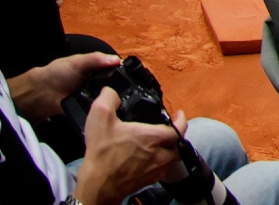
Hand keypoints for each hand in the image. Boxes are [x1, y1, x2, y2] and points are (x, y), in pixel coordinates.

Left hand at [7, 50, 119, 119]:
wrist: (41, 94)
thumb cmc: (59, 72)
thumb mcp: (78, 61)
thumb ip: (97, 59)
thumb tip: (118, 60)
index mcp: (100, 69)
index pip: (118, 72)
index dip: (126, 75)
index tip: (136, 81)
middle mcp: (99, 84)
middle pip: (117, 87)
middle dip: (123, 91)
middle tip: (129, 96)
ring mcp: (94, 98)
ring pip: (110, 100)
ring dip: (114, 103)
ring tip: (120, 106)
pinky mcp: (89, 111)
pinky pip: (99, 112)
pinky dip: (103, 112)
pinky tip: (109, 113)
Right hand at [71, 87, 183, 204]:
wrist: (97, 187)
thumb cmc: (101, 155)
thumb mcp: (100, 119)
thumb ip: (108, 99)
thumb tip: (111, 92)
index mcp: (153, 138)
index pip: (180, 128)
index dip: (181, 119)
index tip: (178, 114)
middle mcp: (159, 154)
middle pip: (180, 145)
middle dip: (178, 137)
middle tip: (170, 130)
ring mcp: (155, 170)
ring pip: (172, 159)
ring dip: (170, 150)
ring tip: (160, 143)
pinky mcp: (147, 182)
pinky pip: (161, 171)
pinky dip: (159, 164)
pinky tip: (148, 160)